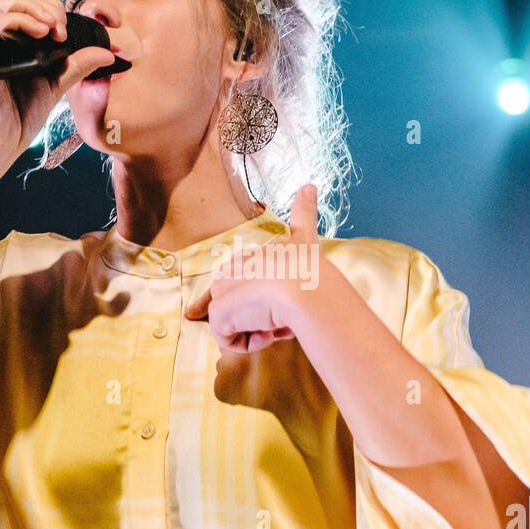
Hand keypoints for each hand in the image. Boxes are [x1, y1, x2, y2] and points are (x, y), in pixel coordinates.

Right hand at [0, 0, 115, 169]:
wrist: (1, 141)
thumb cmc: (22, 115)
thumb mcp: (57, 85)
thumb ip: (78, 66)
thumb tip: (108, 53)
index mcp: (21, 44)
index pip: (35, 9)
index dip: (53, 11)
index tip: (67, 31)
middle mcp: (4, 40)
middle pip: (20, 1)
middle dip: (46, 8)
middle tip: (61, 29)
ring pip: (5, 5)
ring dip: (32, 9)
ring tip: (51, 28)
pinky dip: (17, 21)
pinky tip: (38, 34)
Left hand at [184, 185, 323, 353]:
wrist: (304, 288)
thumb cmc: (310, 270)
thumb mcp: (306, 239)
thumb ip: (304, 213)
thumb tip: (309, 185)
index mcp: (253, 254)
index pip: (240, 271)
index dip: (247, 294)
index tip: (268, 304)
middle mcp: (233, 269)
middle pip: (233, 301)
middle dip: (255, 317)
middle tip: (282, 319)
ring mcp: (224, 289)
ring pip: (235, 322)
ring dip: (258, 330)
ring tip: (278, 323)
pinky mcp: (219, 312)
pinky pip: (229, 340)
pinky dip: (250, 343)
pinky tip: (269, 332)